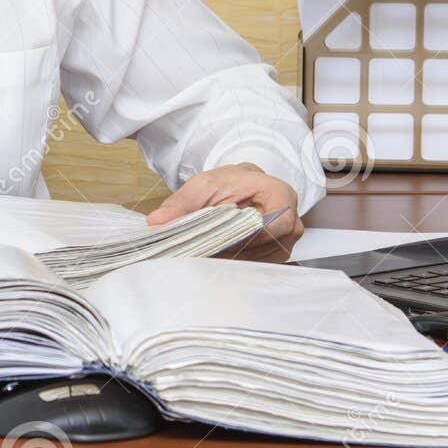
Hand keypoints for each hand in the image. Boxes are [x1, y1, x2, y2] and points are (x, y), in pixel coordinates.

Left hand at [145, 162, 303, 262]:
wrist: (238, 186)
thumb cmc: (227, 182)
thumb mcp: (202, 186)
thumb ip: (181, 204)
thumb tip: (157, 222)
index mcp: (280, 195)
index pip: (277, 224)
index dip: (251, 237)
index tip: (224, 242)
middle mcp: (290, 219)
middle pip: (270, 246)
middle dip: (237, 251)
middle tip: (208, 253)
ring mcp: (287, 239)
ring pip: (264, 260)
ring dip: (236, 260)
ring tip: (211, 254)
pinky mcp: (278, 252)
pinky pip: (261, 265)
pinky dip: (240, 263)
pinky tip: (221, 258)